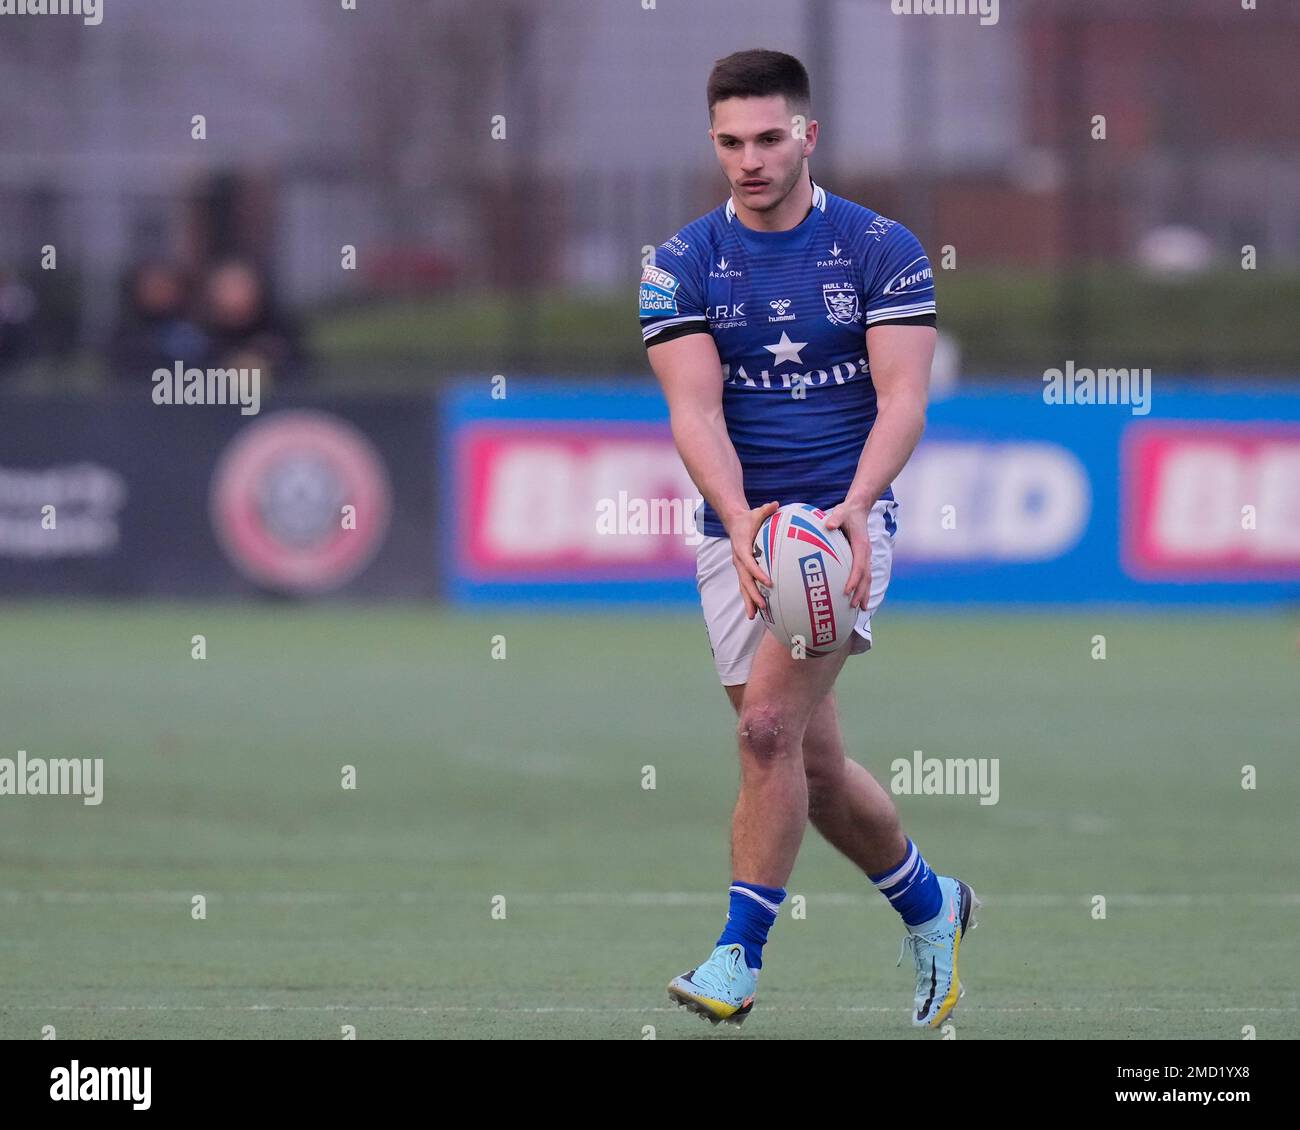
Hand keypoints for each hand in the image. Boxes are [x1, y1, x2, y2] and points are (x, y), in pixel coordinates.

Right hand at [725, 500, 778, 619]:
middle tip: (763, 605)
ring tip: (753, 616)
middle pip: (744, 580)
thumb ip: (765, 510)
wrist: (734, 523)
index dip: (757, 572)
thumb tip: (775, 504)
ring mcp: (739, 567)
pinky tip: (756, 612)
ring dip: (748, 601)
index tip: (768, 582)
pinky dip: (750, 598)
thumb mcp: (756, 512)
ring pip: (743, 587)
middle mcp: (738, 560)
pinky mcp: (743, 571)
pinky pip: (746, 586)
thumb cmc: (748, 519)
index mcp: (741, 547)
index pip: (749, 562)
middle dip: (752, 594)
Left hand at [823, 501, 871, 609]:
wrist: (859, 508)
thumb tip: (829, 525)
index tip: (847, 591)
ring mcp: (866, 556)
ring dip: (864, 593)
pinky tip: (858, 598)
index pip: (859, 565)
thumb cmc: (847, 512)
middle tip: (853, 606)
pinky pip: (864, 575)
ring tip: (860, 609)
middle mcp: (866, 553)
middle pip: (865, 576)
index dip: (854, 579)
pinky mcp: (862, 557)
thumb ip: (835, 518)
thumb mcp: (841, 512)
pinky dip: (862, 587)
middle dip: (860, 592)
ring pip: (867, 578)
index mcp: (861, 545)